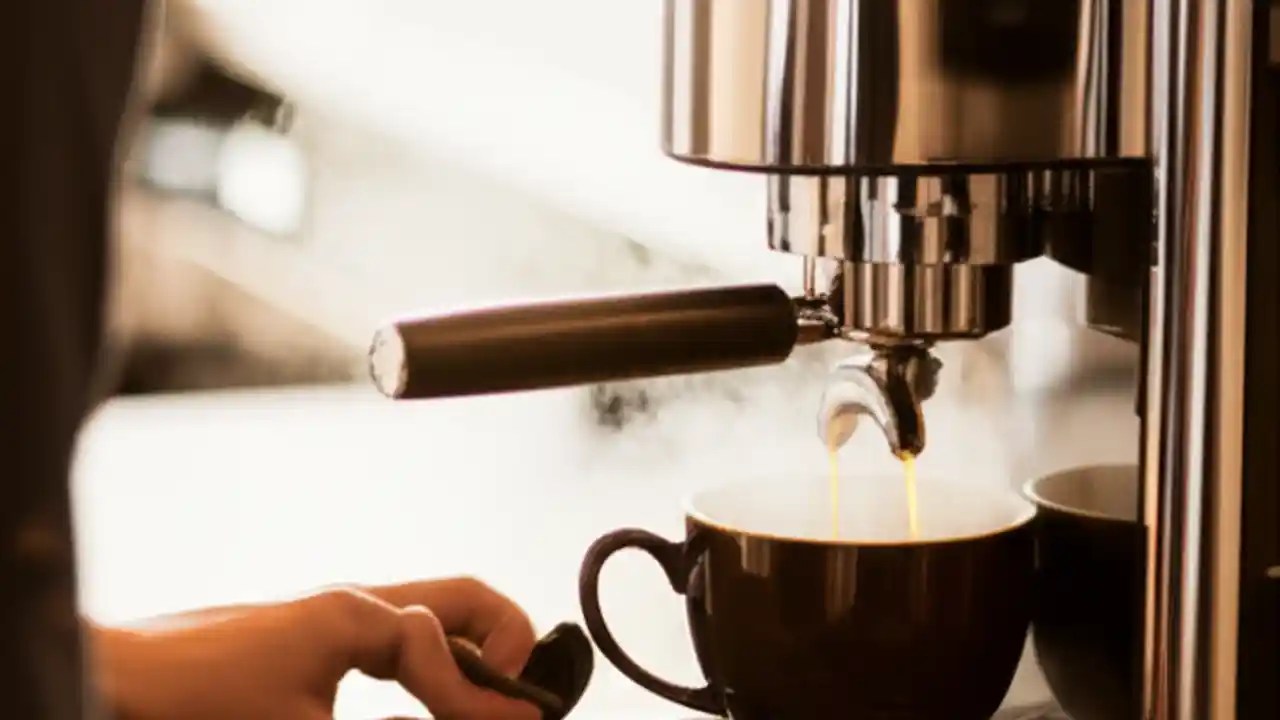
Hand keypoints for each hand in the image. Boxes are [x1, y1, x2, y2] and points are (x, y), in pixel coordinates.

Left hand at [92, 578, 541, 719]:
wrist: (117, 680)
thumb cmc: (194, 702)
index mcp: (354, 616)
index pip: (445, 648)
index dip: (484, 698)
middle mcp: (352, 605)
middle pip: (463, 598)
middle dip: (505, 640)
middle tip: (520, 694)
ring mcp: (333, 620)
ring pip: (433, 617)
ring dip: (469, 655)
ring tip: (486, 703)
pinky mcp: (313, 642)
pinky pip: (396, 642)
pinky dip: (428, 670)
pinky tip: (421, 709)